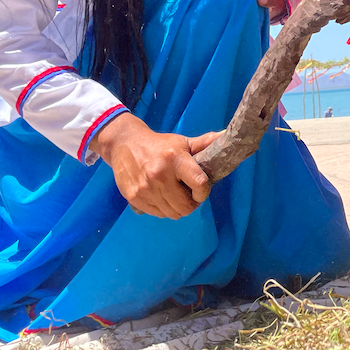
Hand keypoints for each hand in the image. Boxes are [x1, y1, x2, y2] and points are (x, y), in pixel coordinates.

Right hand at [90, 112, 220, 218]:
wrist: (125, 144)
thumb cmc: (160, 145)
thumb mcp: (182, 142)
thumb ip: (204, 143)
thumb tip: (225, 136)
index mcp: (175, 159)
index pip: (199, 184)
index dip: (203, 192)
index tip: (201, 190)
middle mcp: (159, 175)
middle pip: (185, 207)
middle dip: (191, 203)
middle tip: (188, 195)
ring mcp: (145, 188)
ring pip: (172, 213)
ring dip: (177, 208)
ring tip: (174, 195)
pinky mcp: (134, 198)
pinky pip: (157, 214)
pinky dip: (162, 209)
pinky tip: (161, 196)